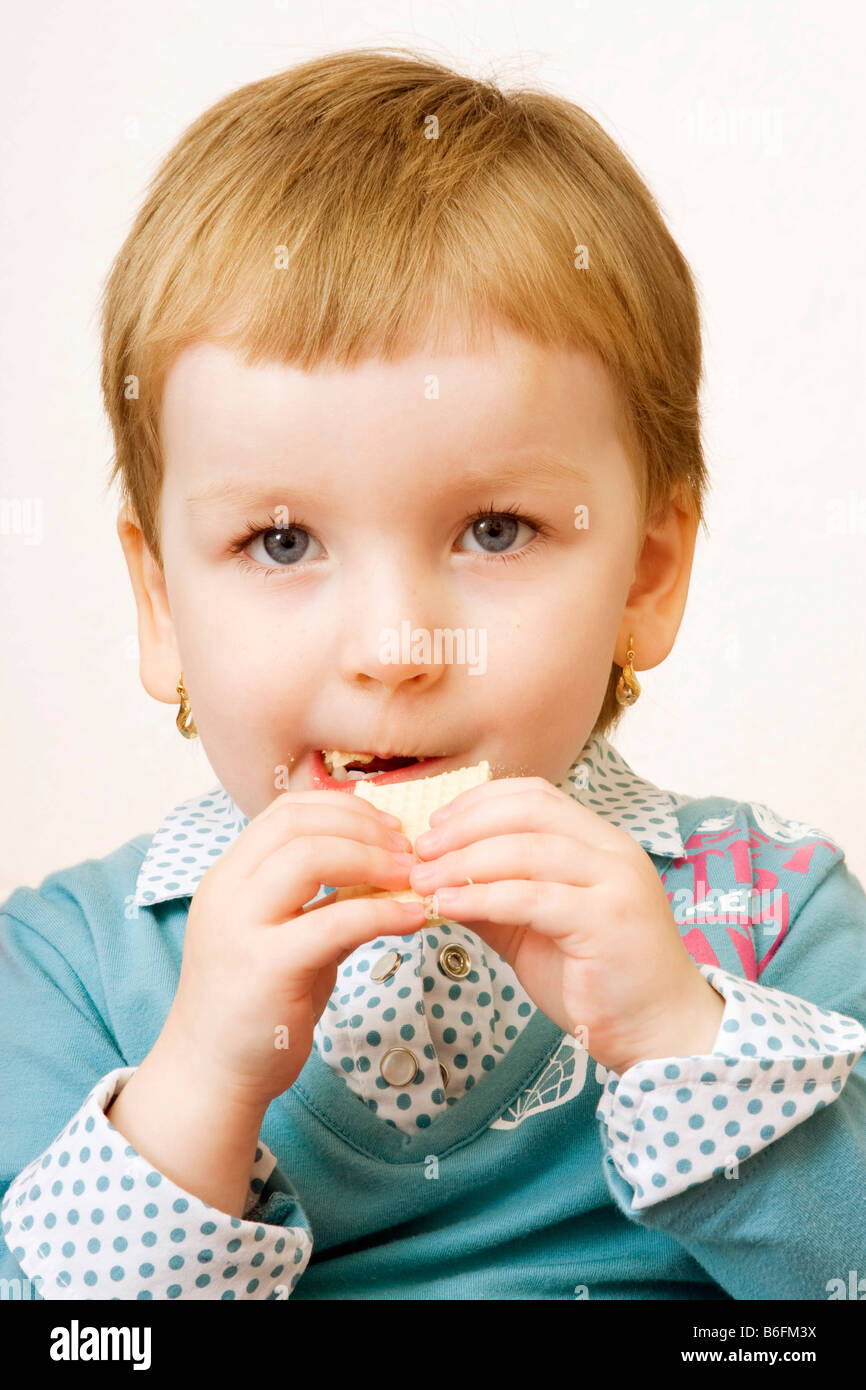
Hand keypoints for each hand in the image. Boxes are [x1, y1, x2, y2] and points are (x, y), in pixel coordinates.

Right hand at [160, 790, 426, 1112]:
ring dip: (372, 859)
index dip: (343, 809)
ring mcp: (240, 928)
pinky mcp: (266, 968)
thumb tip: (384, 871)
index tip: (388, 827)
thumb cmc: (254, 1006)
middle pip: (296, 823)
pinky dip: (383, 913)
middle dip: (362, 826)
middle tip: (408, 850)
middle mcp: (226, 892)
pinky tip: (413, 919)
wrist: (211, 1076)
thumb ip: (322, 901)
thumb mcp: (286, 937)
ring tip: (410, 878)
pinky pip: (335, 921)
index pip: (285, 811)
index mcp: (228, 877)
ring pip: (310, 857)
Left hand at [409, 776, 724, 1075]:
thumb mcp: (533, 926)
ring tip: (423, 880)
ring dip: (464, 861)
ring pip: (527, 849)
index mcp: (600, 842)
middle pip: (529, 812)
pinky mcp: (607, 921)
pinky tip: (448, 906)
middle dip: (464, 825)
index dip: (478, 802)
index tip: (434, 824)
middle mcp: (613, 852)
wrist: (658, 1033)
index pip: (534, 796)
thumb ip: (494, 894)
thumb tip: (435, 873)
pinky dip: (482, 896)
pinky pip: (531, 897)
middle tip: (420, 850)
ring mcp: (615, 883)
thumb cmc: (597, 979)